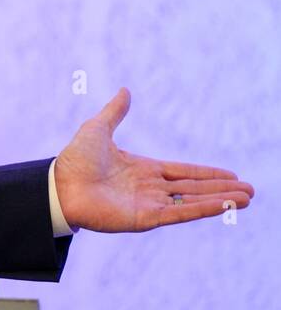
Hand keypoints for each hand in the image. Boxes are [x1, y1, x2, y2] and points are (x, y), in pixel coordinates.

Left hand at [54, 87, 254, 232]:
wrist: (59, 184)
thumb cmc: (74, 159)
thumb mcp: (98, 129)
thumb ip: (115, 112)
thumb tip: (125, 91)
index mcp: (142, 170)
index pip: (182, 172)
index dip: (207, 174)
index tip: (231, 175)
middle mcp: (149, 188)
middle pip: (193, 188)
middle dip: (221, 188)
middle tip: (250, 190)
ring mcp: (149, 204)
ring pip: (193, 202)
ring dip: (220, 199)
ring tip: (247, 198)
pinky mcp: (145, 218)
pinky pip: (180, 214)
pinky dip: (203, 209)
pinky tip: (225, 205)